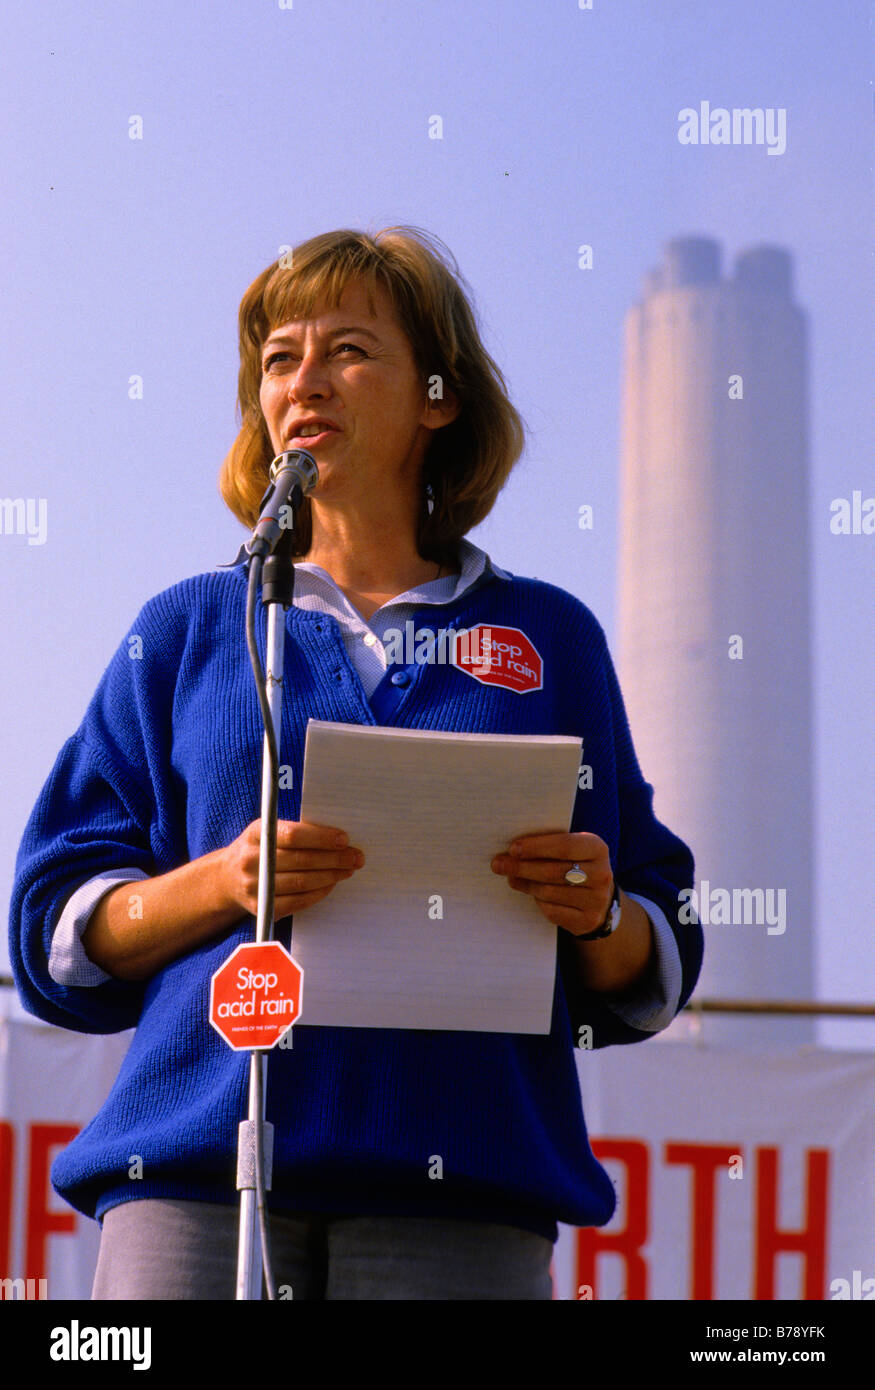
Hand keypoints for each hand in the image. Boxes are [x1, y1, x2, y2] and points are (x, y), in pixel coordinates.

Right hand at [220, 818, 364, 918]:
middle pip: (301, 861)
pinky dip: (318, 893)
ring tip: (348, 870)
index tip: (343, 839)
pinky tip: (331, 884)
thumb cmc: (259, 848)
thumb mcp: (268, 830)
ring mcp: (254, 886)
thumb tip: (338, 839)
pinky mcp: (261, 908)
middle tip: (356, 857)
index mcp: (256, 833)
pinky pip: (297, 902)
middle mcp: (251, 860)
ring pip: (301, 882)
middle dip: (334, 859)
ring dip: (331, 876)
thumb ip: (296, 831)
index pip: (292, 835)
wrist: (226, 878)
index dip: (321, 838)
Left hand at [491, 831, 613, 936]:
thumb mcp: (571, 850)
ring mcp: (597, 899)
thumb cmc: (575, 865)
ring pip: (549, 892)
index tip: (513, 849)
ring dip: (526, 884)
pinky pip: (552, 911)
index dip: (537, 847)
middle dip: (522, 867)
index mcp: (597, 848)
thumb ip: (548, 846)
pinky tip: (533, 895)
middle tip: (498, 864)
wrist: (599, 897)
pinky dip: (538, 902)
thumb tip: (512, 851)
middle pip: (554, 871)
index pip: (564, 845)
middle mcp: (601, 873)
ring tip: (511, 878)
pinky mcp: (587, 920)